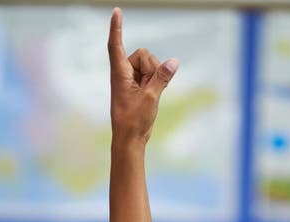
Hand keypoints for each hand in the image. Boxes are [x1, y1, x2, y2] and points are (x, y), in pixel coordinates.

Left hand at [108, 7, 177, 142]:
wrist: (130, 140)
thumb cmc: (134, 122)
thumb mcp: (151, 98)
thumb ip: (162, 77)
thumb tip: (174, 61)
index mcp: (119, 75)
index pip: (116, 46)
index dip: (117, 28)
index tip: (116, 11)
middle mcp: (124, 74)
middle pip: (143, 54)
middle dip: (151, 67)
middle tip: (147, 90)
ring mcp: (132, 80)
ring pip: (150, 64)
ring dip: (154, 77)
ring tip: (148, 96)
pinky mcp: (140, 86)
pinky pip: (154, 74)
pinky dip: (157, 81)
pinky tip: (153, 95)